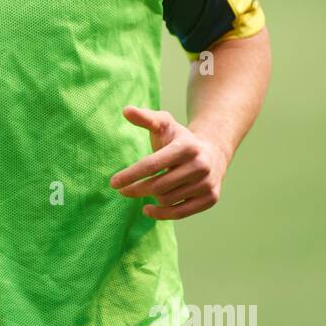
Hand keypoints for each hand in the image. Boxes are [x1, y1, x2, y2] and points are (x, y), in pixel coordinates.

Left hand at [109, 106, 228, 219]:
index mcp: (187, 146)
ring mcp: (207, 183)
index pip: (152, 165)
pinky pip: (180, 213)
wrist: (212, 153)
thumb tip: (126, 110)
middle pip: (158, 185)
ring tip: (144, 191)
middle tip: (122, 191)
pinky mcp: (211, 198)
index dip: (130, 175)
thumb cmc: (179, 139)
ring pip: (167, 199)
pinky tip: (148, 209)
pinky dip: (162, 215)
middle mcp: (201, 165)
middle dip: (135, 189)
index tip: (113, 183)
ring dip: (150, 198)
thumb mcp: (164, 125)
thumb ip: (145, 118)